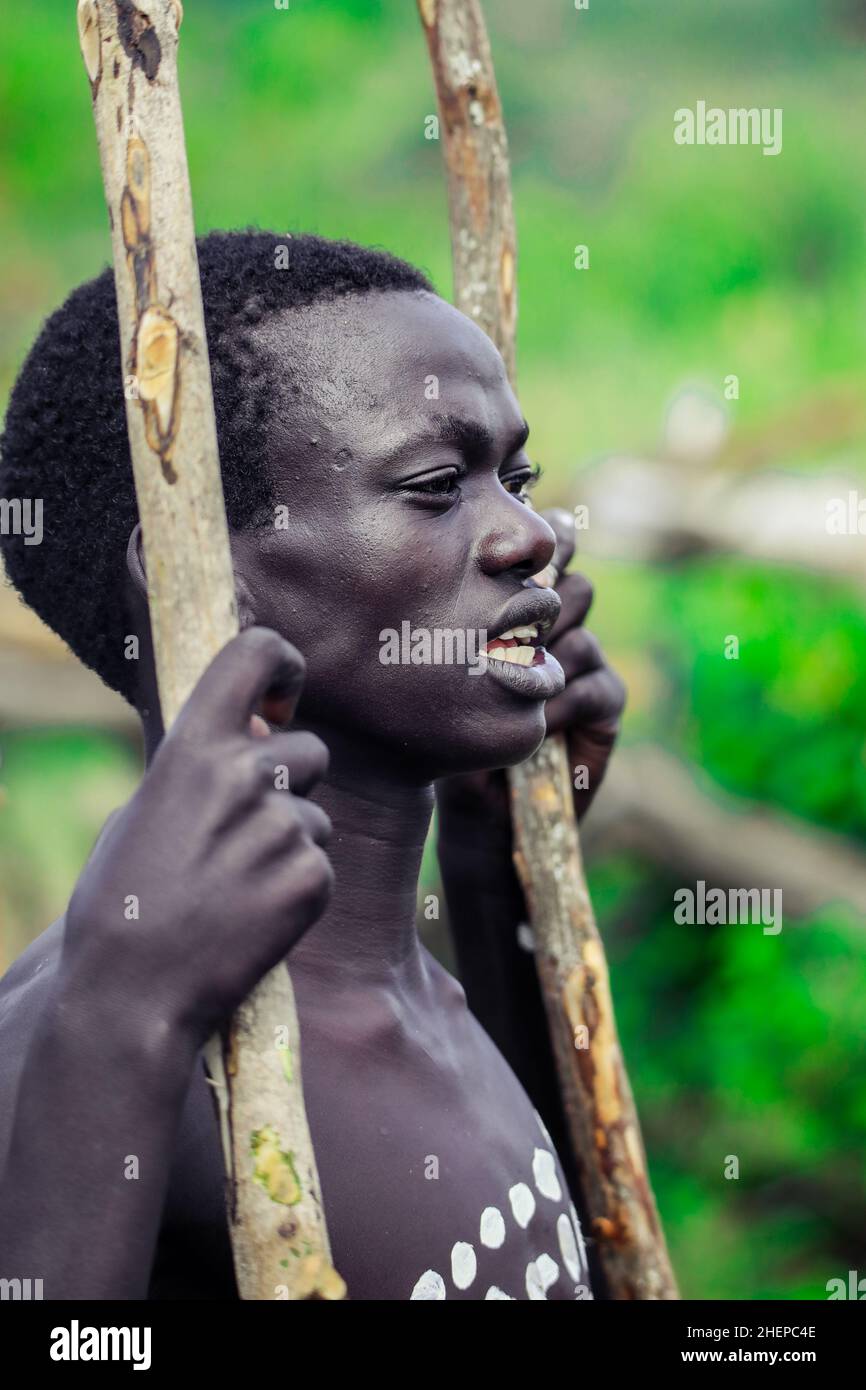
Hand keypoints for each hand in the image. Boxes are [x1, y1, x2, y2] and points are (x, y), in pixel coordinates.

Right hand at [61, 627, 333, 1049]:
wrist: (131, 993)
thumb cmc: (123, 901)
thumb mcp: (144, 810)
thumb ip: (200, 765)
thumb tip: (259, 731)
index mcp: (193, 747)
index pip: (257, 653)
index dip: (283, 665)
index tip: (282, 695)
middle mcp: (245, 775)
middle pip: (308, 750)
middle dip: (288, 784)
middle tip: (242, 836)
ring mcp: (283, 827)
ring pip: (315, 816)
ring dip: (289, 843)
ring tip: (233, 887)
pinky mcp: (310, 878)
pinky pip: (319, 866)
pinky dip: (296, 889)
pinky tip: (251, 918)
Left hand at [436, 508, 624, 837]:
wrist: (476, 807)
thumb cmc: (445, 731)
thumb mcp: (434, 670)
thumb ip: (445, 618)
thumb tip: (426, 564)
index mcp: (520, 608)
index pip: (548, 555)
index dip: (546, 543)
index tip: (520, 550)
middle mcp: (557, 628)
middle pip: (569, 583)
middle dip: (540, 597)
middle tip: (506, 626)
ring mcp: (584, 663)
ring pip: (582, 628)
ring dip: (545, 652)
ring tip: (511, 682)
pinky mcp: (604, 705)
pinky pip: (596, 682)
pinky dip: (564, 700)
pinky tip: (538, 721)